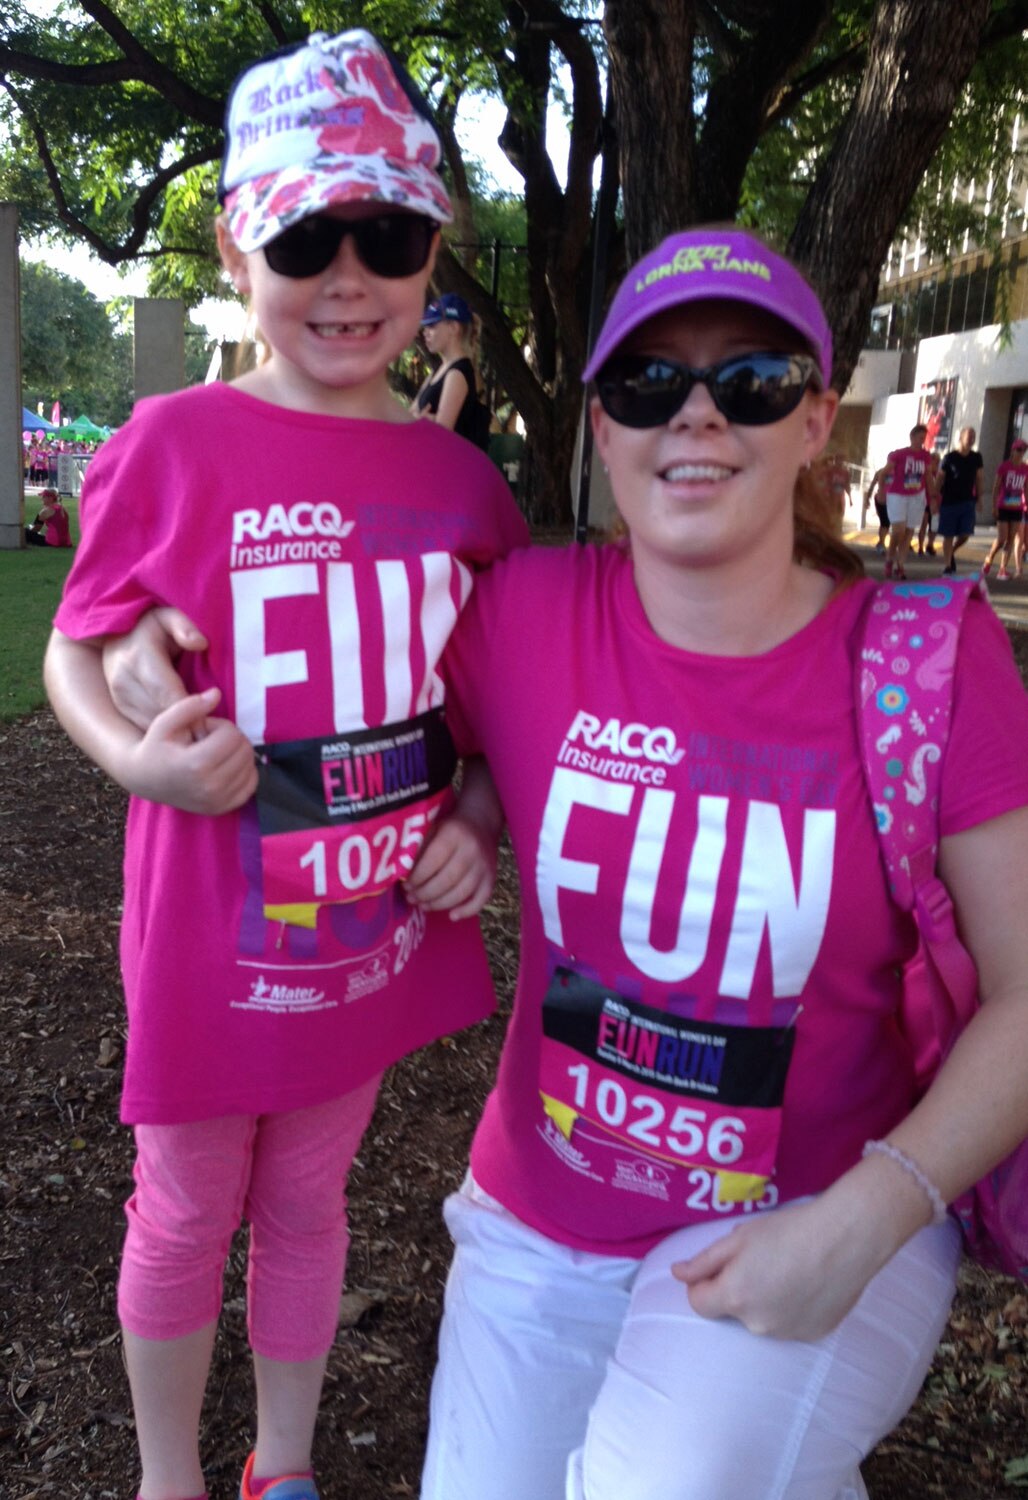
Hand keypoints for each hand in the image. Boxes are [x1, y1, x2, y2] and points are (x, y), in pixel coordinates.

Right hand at [103, 607, 207, 730]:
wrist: (119, 637)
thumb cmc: (154, 627)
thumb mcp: (168, 615)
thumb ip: (184, 625)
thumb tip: (200, 643)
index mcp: (138, 656)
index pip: (167, 691)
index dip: (192, 709)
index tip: (214, 721)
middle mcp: (124, 680)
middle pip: (161, 713)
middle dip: (188, 725)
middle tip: (214, 736)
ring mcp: (120, 697)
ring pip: (153, 726)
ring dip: (179, 733)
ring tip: (204, 738)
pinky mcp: (122, 709)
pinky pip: (147, 729)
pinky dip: (168, 735)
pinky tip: (188, 733)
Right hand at [121, 689, 257, 813]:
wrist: (145, 780)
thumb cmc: (154, 747)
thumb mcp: (164, 723)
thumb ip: (190, 706)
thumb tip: (216, 693)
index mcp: (196, 764)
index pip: (232, 735)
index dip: (220, 725)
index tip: (204, 729)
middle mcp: (211, 786)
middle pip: (244, 749)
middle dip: (230, 738)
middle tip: (210, 740)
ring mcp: (218, 801)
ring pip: (251, 765)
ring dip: (236, 753)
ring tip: (214, 752)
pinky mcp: (223, 808)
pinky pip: (251, 784)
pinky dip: (243, 771)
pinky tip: (225, 766)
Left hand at [403, 811, 496, 919]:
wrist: (481, 822)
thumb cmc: (449, 828)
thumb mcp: (432, 828)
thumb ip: (418, 848)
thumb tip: (401, 873)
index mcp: (454, 834)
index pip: (432, 861)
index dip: (417, 877)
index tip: (406, 884)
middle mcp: (471, 850)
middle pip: (446, 880)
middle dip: (425, 893)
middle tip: (411, 898)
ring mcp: (484, 866)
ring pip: (462, 892)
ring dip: (439, 904)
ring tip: (423, 906)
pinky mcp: (491, 877)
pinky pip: (481, 899)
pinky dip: (467, 911)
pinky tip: (452, 916)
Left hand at [670, 1197, 887, 1341]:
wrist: (846, 1239)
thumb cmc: (789, 1230)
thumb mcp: (739, 1237)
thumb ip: (704, 1261)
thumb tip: (677, 1275)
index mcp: (735, 1297)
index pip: (699, 1303)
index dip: (704, 1282)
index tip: (722, 1265)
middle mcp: (757, 1324)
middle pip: (732, 1309)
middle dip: (738, 1288)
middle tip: (762, 1259)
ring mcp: (786, 1334)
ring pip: (761, 1317)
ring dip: (764, 1299)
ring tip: (788, 1268)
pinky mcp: (812, 1335)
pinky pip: (788, 1323)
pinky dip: (790, 1308)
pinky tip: (807, 1283)